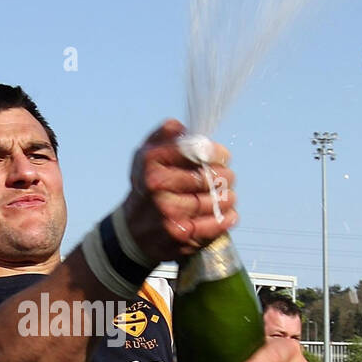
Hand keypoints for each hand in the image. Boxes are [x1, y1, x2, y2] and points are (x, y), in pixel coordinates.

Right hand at [122, 119, 237, 263]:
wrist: (132, 230)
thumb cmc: (147, 187)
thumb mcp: (147, 155)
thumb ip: (165, 135)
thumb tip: (186, 127)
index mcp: (151, 160)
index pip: (197, 150)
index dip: (216, 153)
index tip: (223, 156)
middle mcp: (157, 185)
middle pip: (210, 176)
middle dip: (225, 176)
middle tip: (228, 178)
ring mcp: (169, 212)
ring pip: (216, 200)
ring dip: (229, 197)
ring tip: (227, 196)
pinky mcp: (179, 234)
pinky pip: (216, 224)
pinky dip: (228, 218)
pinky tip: (229, 214)